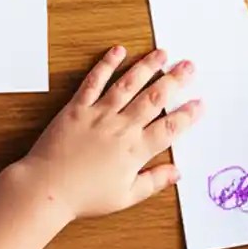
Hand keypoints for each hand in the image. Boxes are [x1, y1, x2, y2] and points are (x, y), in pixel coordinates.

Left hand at [16, 46, 202, 220]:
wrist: (47, 187)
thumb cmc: (85, 196)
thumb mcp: (125, 197)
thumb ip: (153, 182)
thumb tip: (177, 172)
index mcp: (135, 150)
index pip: (169, 128)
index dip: (187, 114)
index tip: (200, 102)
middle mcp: (121, 127)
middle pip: (154, 98)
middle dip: (174, 80)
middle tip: (189, 66)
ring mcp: (99, 114)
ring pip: (128, 84)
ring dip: (147, 66)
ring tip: (162, 53)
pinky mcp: (77, 107)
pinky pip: (94, 81)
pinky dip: (106, 64)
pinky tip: (118, 51)